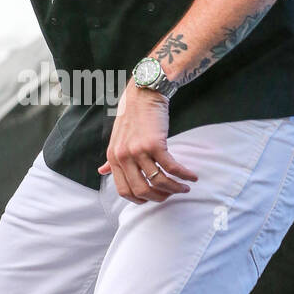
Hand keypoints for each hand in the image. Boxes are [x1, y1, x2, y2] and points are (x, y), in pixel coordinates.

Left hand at [98, 84, 198, 202]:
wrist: (144, 93)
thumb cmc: (133, 116)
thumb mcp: (117, 139)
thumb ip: (111, 158)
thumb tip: (102, 171)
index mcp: (114, 157)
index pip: (124, 190)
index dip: (140, 199)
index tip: (152, 198)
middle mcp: (123, 156)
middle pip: (141, 191)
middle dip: (159, 197)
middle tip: (170, 195)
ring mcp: (138, 151)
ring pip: (159, 181)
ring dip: (175, 189)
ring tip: (184, 188)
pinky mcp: (155, 144)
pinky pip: (171, 168)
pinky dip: (184, 175)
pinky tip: (191, 177)